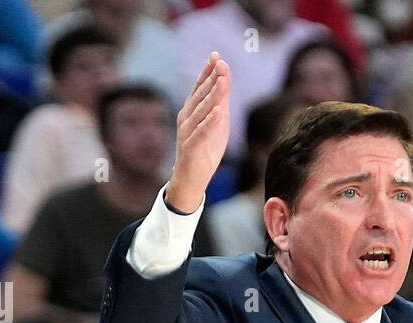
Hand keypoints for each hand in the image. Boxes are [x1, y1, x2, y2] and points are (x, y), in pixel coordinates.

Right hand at [165, 52, 230, 214]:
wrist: (191, 178)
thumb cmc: (204, 149)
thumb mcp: (217, 123)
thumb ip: (220, 102)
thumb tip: (225, 79)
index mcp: (191, 110)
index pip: (199, 87)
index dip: (207, 71)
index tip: (216, 56)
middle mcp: (187, 117)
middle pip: (200, 95)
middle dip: (211, 78)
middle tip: (220, 63)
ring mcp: (188, 132)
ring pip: (201, 111)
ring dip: (212, 95)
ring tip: (222, 81)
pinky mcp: (192, 147)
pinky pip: (202, 132)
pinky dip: (210, 121)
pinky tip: (218, 111)